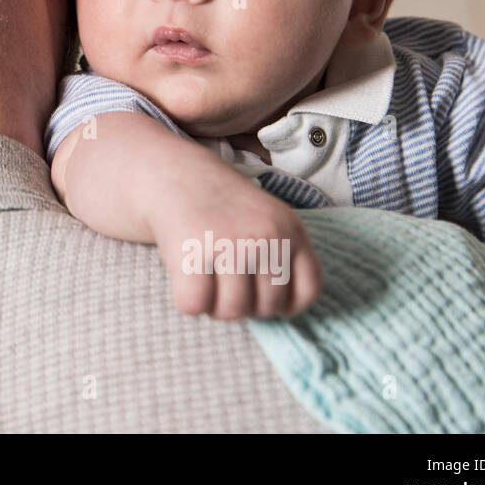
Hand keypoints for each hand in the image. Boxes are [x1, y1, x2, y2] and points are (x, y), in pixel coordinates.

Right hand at [146, 170, 323, 320]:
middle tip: (224, 280)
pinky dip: (187, 299)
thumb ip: (282, 258)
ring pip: (231, 311)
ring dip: (214, 305)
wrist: (176, 173)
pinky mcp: (193, 253)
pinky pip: (195, 305)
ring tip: (206, 278)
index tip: (262, 294)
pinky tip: (186, 276)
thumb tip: (280, 309)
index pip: (307, 292)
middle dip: (244, 304)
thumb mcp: (267, 219)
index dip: (285, 304)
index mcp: (291, 229)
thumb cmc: (222, 207)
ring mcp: (230, 245)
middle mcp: (266, 237)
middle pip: (267, 308)